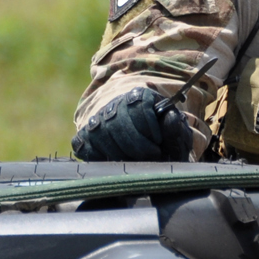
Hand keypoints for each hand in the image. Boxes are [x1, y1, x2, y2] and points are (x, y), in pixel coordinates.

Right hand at [72, 87, 192, 161]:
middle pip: (118, 122)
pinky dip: (101, 158)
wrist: (139, 141)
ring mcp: (96, 121)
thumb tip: (170, 117)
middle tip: (150, 156)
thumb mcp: (173, 131)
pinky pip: (86, 147)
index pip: (138, 106)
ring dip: (121, 153)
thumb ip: (175, 127)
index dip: (149, 126)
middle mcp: (113, 105)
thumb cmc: (160, 138)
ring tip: (137, 162)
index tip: (159, 141)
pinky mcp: (83, 137)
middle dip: (137, 144)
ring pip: (101, 135)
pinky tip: (117, 162)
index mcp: (138, 96)